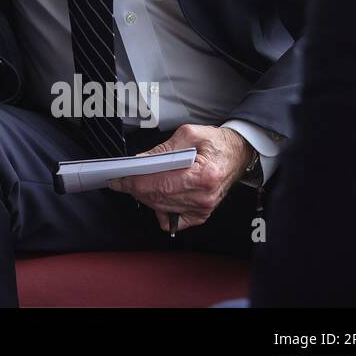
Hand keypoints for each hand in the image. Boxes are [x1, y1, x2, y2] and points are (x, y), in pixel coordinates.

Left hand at [107, 124, 254, 233]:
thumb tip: (140, 161)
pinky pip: (172, 220)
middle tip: (120, 180)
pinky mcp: (201, 215)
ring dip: (144, 197)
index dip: (135, 182)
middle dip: (135, 189)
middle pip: (159, 198)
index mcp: (204, 176)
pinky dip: (159, 210)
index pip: (161, 184)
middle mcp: (204, 197)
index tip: (118, 179)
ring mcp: (203, 209)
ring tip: (135, 184)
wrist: (237, 154)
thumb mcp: (189, 135)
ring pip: (162, 208)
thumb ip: (163, 150)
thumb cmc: (216, 143)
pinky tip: (156, 197)